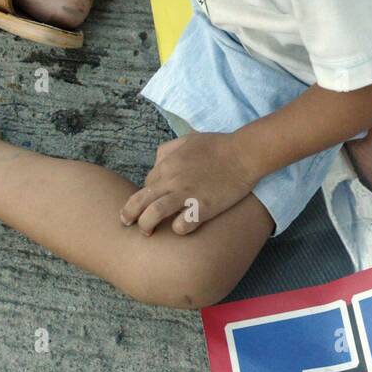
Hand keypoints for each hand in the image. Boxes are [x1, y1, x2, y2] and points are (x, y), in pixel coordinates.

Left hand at [120, 132, 253, 235]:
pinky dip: (178, 229)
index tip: (154, 201)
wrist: (243, 153)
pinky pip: (181, 225)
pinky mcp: (202, 207)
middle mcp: (171, 180)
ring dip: (146, 225)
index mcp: (167, 164)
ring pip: (153, 214)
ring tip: (147, 232)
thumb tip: (157, 163)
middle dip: (129, 214)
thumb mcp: (187, 139)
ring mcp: (186, 194)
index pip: (146, 185)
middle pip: (139, 200)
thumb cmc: (218, 145)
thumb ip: (167, 149)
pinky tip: (181, 228)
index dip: (148, 195)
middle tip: (127, 223)